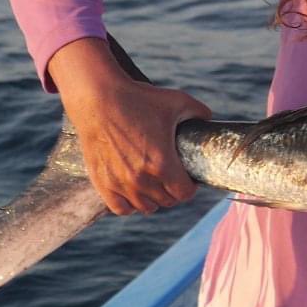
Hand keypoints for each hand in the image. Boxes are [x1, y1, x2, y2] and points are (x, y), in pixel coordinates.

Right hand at [47, 37, 211, 215]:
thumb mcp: (177, 101)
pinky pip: (120, 208)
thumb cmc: (138, 99)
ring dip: (153, 199)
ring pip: (145, 207)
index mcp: (162, 164)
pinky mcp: (102, 182)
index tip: (189, 178)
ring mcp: (119, 183)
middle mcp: (140, 179)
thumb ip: (199, 113)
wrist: (98, 98)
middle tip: (173, 178)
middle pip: (166, 201)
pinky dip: (130, 205)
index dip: (191, 187)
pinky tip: (134, 193)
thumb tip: (209, 120)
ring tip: (155, 185)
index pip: (184, 194)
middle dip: (173, 191)